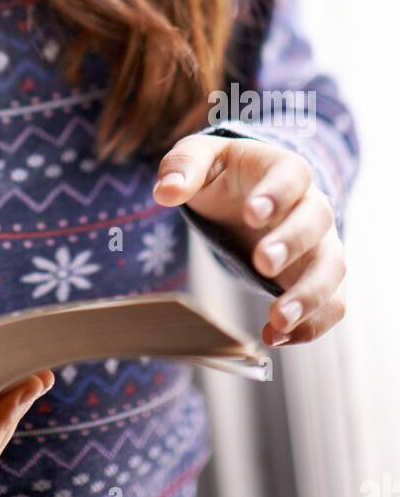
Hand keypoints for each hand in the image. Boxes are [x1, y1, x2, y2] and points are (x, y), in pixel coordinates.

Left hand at [152, 132, 346, 347]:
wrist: (244, 198)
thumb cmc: (224, 174)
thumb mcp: (200, 158)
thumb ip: (183, 167)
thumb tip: (164, 193)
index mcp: (283, 168)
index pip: (291, 174)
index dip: (277, 194)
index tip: (252, 214)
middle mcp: (311, 204)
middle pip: (317, 220)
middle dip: (292, 243)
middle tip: (261, 264)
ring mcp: (319, 243)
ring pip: (332, 268)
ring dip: (309, 295)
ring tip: (277, 319)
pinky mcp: (317, 278)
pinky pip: (331, 303)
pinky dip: (312, 325)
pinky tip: (277, 337)